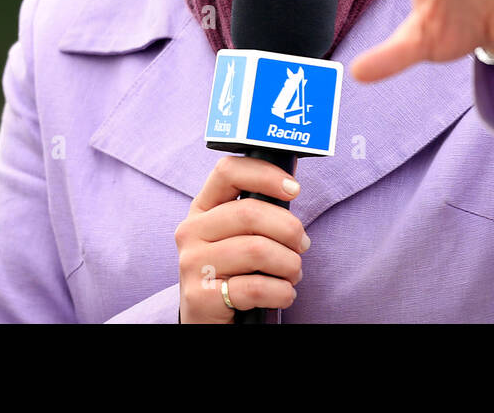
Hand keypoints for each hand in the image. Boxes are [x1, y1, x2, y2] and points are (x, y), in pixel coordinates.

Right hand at [174, 156, 309, 322]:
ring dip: (289, 265)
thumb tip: (291, 189)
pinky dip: (281, 292)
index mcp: (202, 209)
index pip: (227, 171)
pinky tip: (283, 294)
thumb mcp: (236, 237)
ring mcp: (192, 264)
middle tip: (302, 246)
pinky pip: (256, 287)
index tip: (293, 190)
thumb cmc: (234, 274)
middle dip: (290, 230)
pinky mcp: (200, 296)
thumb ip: (256, 213)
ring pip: (258, 250)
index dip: (265, 175)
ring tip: (292, 274)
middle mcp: (191, 232)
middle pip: (251, 212)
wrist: (208, 322)